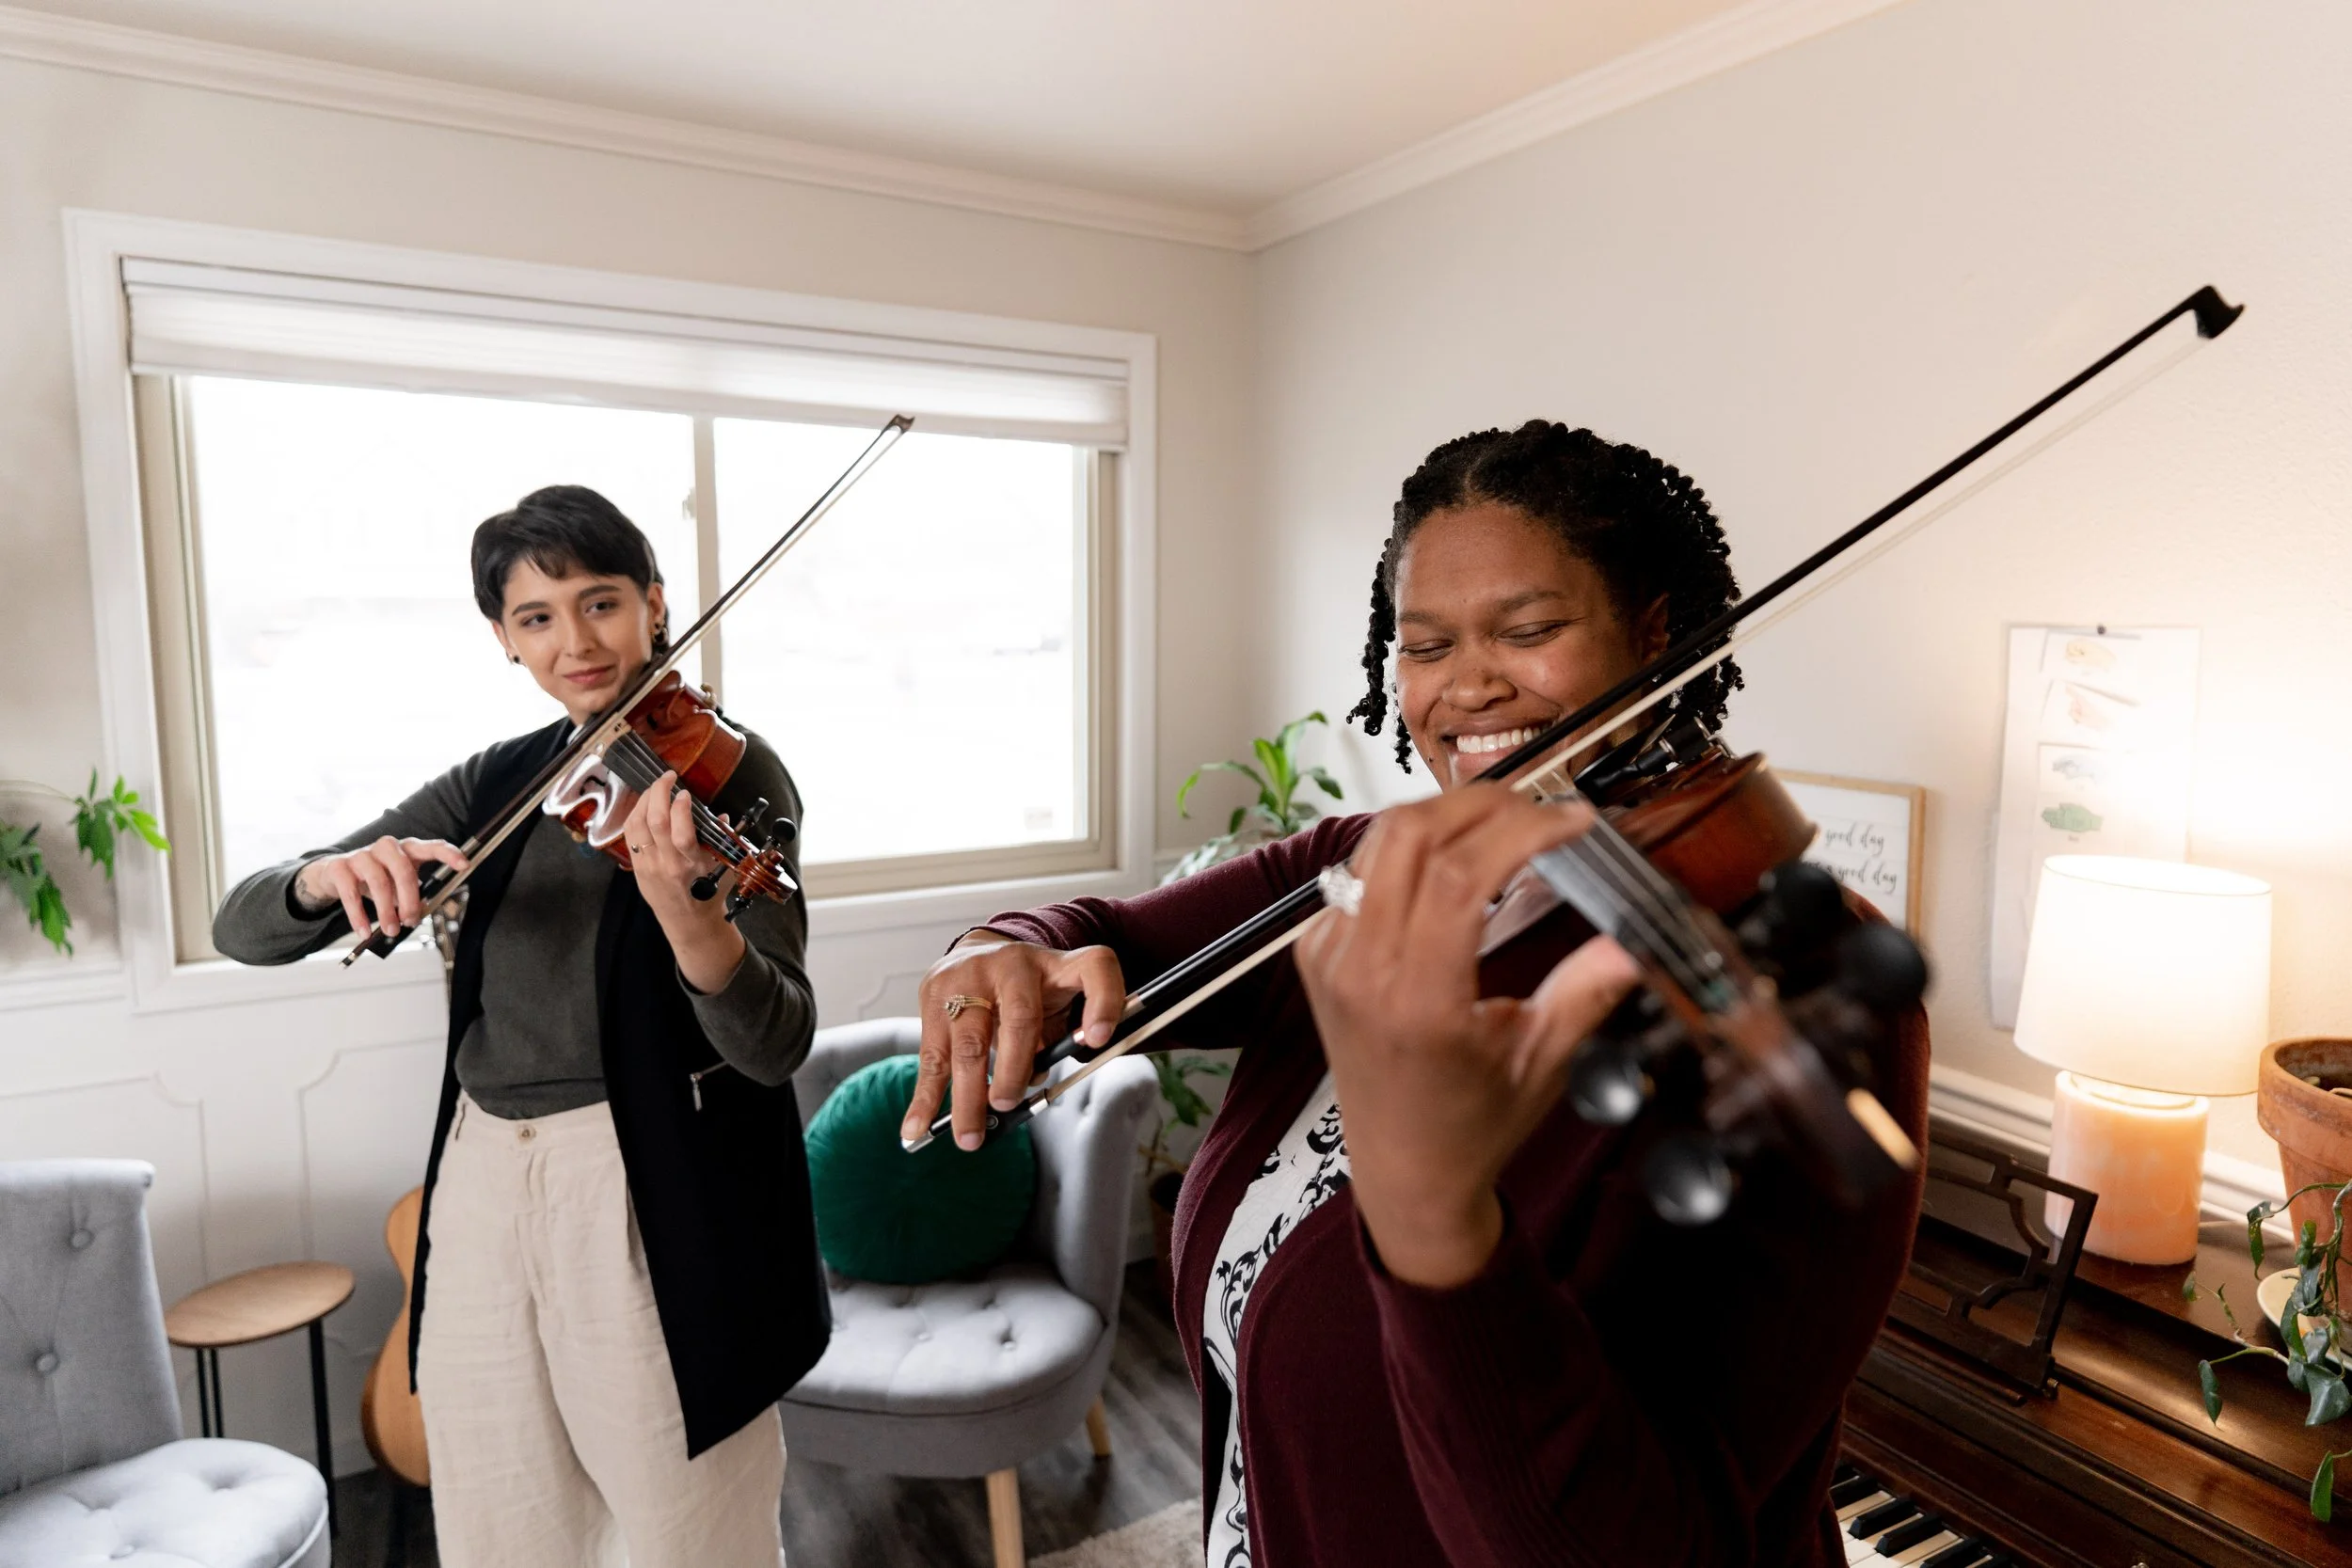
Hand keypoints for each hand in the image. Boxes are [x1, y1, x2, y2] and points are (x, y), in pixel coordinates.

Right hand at [297, 836, 468, 939]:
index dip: (449, 854)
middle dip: (410, 900)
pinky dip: (359, 916)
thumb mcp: (398, 886)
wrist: (334, 875)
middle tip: (411, 921)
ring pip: (378, 882)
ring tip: (390, 931)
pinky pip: (350, 894)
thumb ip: (412, 897)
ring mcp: (361, 855)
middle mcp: (386, 848)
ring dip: (386, 911)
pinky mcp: (340, 868)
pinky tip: (364, 932)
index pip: (431, 847)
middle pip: (403, 870)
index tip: (464, 865)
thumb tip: (417, 917)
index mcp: (407, 850)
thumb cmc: (376, 880)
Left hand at [621, 771, 744, 993]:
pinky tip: (644, 805)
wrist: (688, 922)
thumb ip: (722, 840)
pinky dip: (636, 815)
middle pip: (654, 821)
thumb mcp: (723, 867)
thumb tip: (720, 815)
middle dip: (658, 792)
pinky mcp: (636, 867)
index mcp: (691, 866)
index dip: (681, 807)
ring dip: (644, 800)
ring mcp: (647, 866)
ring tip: (655, 788)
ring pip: (636, 824)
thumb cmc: (709, 894)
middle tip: (667, 777)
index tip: (685, 792)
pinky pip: (630, 835)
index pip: (681, 832)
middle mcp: (666, 865)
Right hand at [903, 936, 1127, 1150]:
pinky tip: (917, 1127)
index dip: (1103, 1004)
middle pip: (1018, 1018)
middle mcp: (1013, 964)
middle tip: (1006, 1104)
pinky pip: (930, 1054)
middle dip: (1012, 1068)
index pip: (1094, 971)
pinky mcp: (934, 993)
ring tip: (970, 1137)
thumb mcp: (1059, 997)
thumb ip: (1060, 1035)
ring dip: (967, 1096)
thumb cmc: (1030, 988)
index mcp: (1057, 963)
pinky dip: (925, 1096)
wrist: (983, 950)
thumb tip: (1035, 1080)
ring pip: (968, 1042)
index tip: (1099, 1040)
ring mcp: (969, 977)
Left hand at [1295, 789, 1639, 1287]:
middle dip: (1482, 803)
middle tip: (1540, 811)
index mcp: (1419, 998)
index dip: (1524, 827)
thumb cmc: (1473, 1124)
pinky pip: (1359, 872)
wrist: (1402, 1170)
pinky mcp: (1315, 952)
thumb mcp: (1542, 1060)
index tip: (1574, 820)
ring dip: (1443, 816)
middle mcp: (1362, 968)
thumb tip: (1634, 938)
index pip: (1463, 871)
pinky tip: (1455, 861)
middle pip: (1411, 834)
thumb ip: (1587, 992)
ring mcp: (1329, 956)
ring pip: (1378, 841)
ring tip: (1505, 824)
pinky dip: (1409, 850)